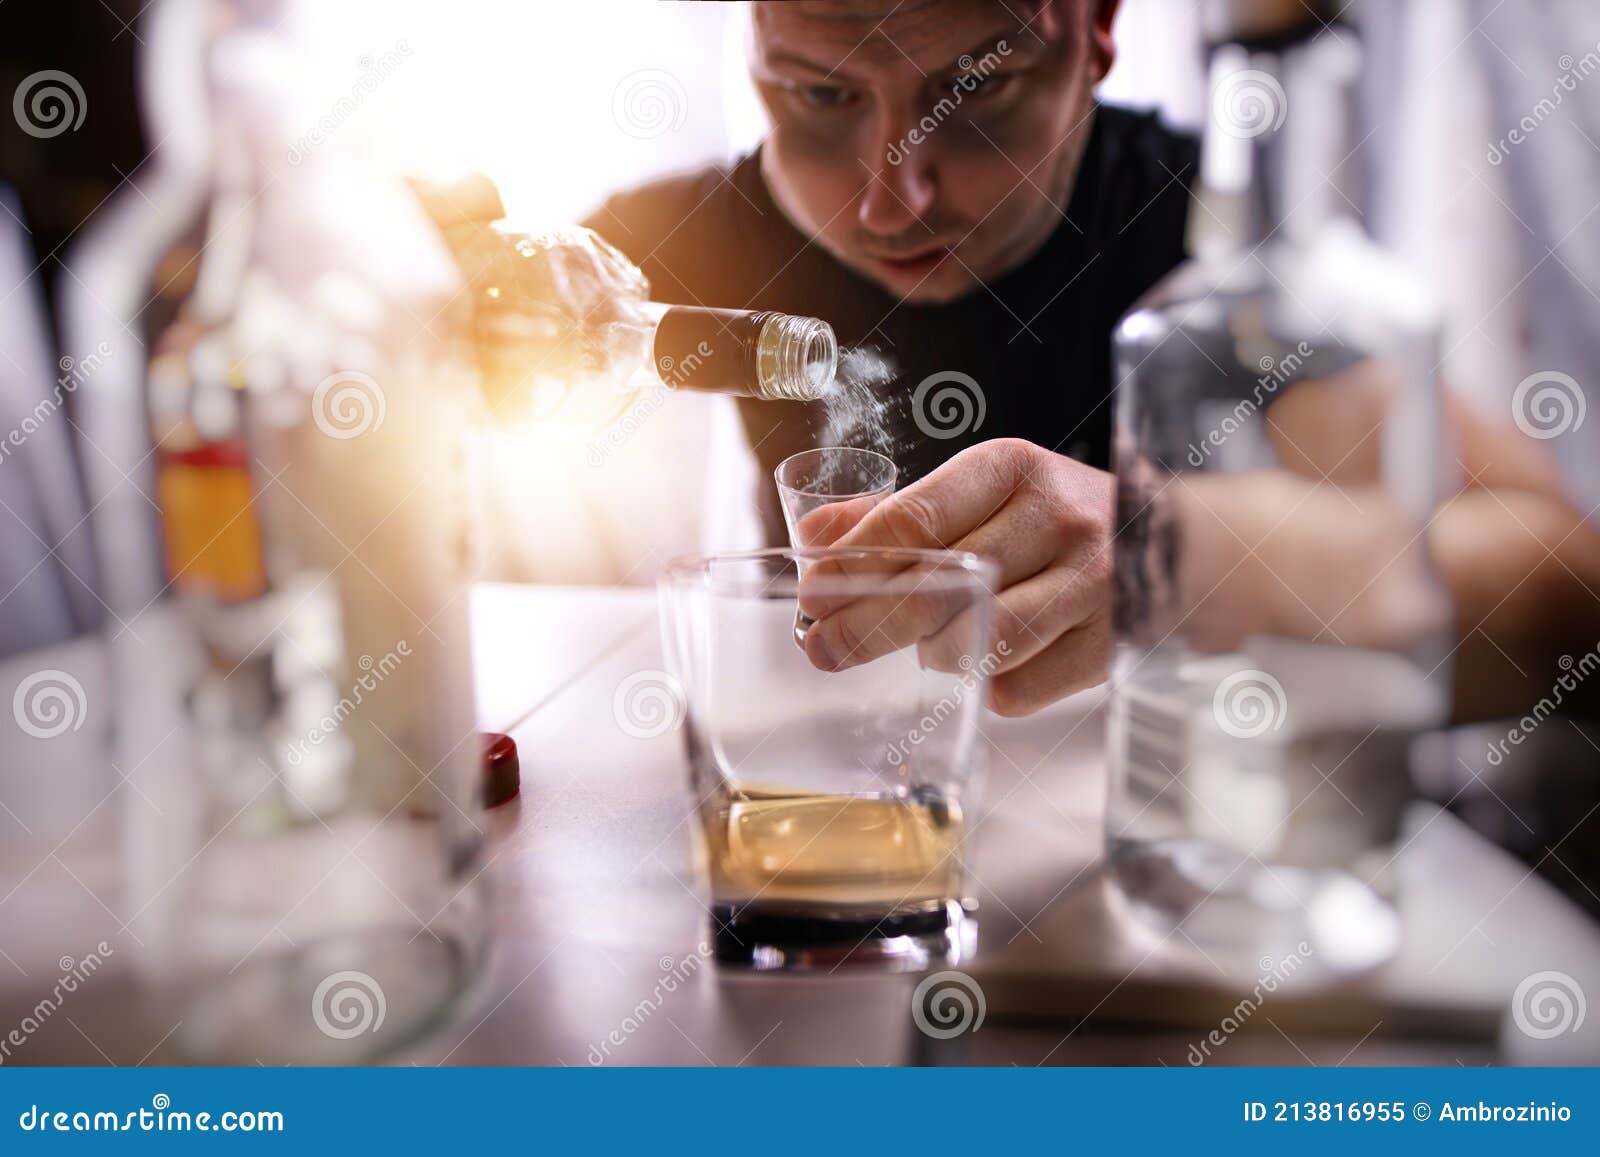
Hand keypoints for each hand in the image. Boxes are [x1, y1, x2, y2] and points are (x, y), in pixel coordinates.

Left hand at [796, 439, 1113, 715]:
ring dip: (936, 655)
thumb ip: (898, 513)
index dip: (853, 563)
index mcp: (1014, 467)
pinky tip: (985, 664)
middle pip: (940, 586)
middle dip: (867, 625)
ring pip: (981, 642)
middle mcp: (1058, 518)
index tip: (809, 594)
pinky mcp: (1110, 644)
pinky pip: (1020, 687)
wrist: (1181, 544)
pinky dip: (987, 685)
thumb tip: (814, 539)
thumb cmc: (1055, 518)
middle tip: (824, 649)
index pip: (916, 518)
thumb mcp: (985, 492)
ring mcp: (1093, 584)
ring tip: (927, 647)